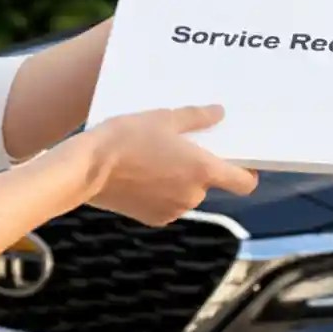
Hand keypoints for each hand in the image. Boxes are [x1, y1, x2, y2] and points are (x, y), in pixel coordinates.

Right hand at [78, 105, 258, 226]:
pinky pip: (169, 203)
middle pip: (211, 184)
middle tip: (185, 147)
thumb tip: (219, 113)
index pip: (244, 183)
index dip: (247, 173)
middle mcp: (193, 196)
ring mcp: (173, 210)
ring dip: (181, 179)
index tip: (242, 161)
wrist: (85, 169)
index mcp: (203, 171)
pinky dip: (163, 191)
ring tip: (160, 157)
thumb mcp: (164, 118)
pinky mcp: (153, 219)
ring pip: (188, 193)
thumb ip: (197, 117)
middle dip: (201, 168)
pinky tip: (145, 172)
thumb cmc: (126, 138)